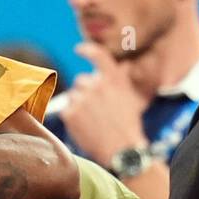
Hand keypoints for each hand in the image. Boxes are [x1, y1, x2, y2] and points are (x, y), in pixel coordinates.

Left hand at [59, 44, 147, 165]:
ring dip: (79, 105)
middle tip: (96, 110)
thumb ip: (121, 81)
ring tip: (92, 121)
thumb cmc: (129, 126)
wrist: (122, 149)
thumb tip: (120, 67)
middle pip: (82, 81)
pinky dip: (72, 117)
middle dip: (86, 92)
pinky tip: (85, 127)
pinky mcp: (71, 113)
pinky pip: (66, 110)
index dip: (86, 50)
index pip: (98, 56)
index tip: (78, 49)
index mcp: (114, 79)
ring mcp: (83, 99)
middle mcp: (97, 85)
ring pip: (73, 96)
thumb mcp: (132, 98)